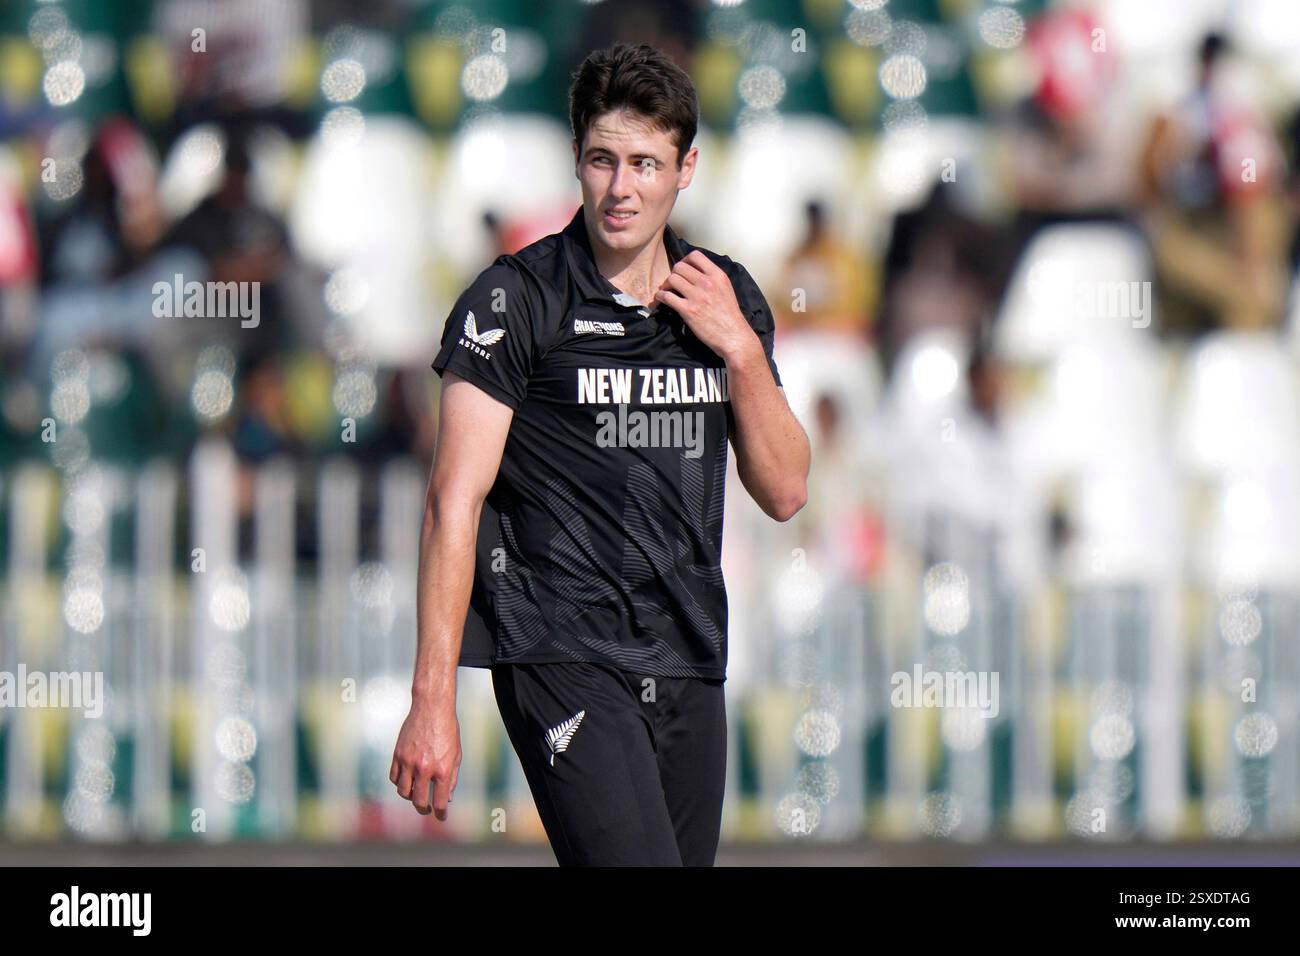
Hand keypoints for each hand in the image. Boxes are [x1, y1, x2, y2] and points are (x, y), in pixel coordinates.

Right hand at [390, 697, 460, 818]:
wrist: (432, 707)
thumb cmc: (448, 730)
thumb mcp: (456, 755)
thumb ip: (452, 778)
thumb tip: (446, 798)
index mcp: (442, 769)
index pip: (439, 801)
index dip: (440, 813)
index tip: (441, 817)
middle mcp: (424, 768)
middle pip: (418, 801)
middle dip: (423, 809)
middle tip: (426, 809)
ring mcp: (409, 761)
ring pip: (403, 791)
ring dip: (410, 797)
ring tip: (416, 794)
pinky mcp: (398, 754)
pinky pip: (394, 777)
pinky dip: (400, 783)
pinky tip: (407, 781)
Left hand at [654, 250, 755, 360]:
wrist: (734, 337)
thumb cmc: (730, 316)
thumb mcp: (726, 290)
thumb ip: (713, 278)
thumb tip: (696, 272)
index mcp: (718, 276)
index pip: (695, 256)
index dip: (685, 260)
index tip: (683, 269)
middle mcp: (708, 283)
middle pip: (680, 267)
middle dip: (674, 273)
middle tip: (674, 282)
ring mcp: (698, 296)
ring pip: (672, 279)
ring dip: (666, 285)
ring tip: (667, 291)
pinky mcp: (688, 310)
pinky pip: (667, 296)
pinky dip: (661, 297)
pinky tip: (662, 299)